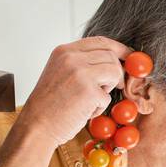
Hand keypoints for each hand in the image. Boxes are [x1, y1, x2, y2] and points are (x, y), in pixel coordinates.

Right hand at [17, 36, 131, 146]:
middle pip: (111, 56)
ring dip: (108, 89)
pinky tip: (83, 112)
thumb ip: (80, 63)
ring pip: (114, 73)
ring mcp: (80, 73)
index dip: (119, 48)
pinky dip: (99, 108)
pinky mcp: (88, 91)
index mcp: (64, 51)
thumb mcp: (60, 72)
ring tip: (91, 100)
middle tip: (114, 86)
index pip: (100, 41)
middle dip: (117, 73)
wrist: (36, 125)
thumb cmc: (48, 105)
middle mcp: (71, 57)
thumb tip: (111, 60)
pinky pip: (107, 97)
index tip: (129, 56)